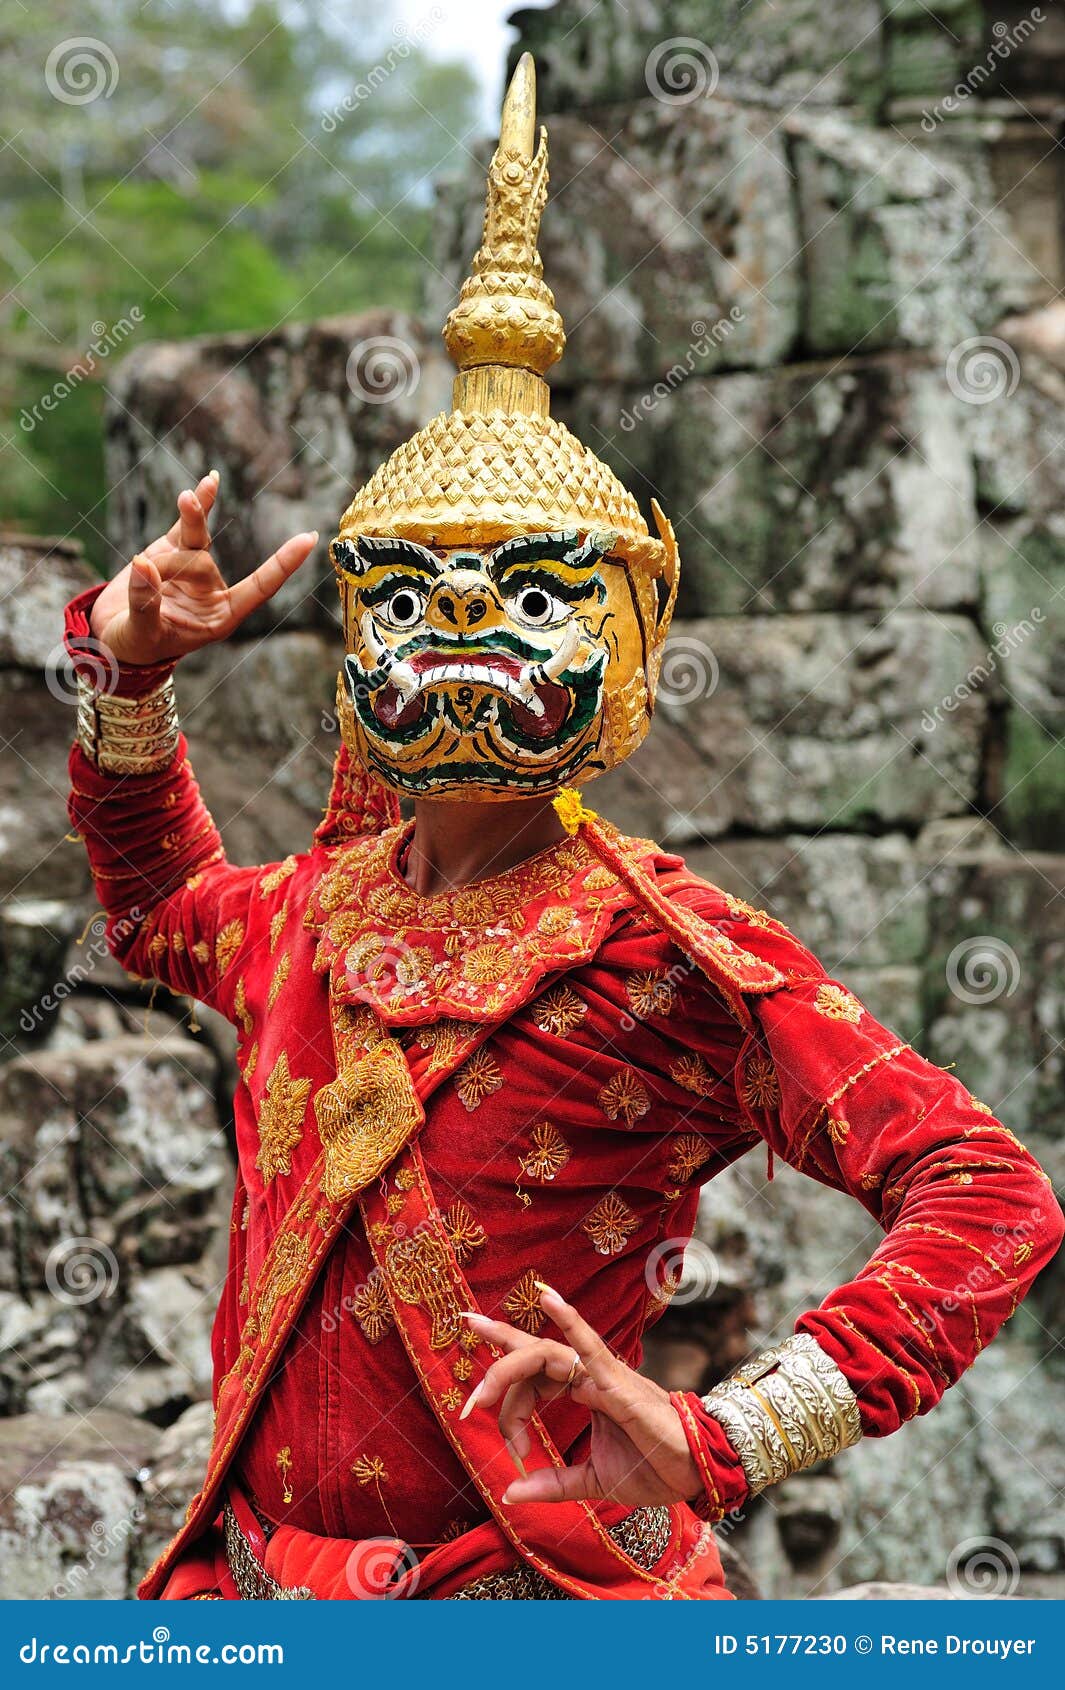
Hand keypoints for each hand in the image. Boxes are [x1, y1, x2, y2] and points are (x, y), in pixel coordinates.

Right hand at [89, 471, 317, 664]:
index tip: (310, 538)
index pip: (260, 588)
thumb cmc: (133, 646)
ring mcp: (193, 568)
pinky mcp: (171, 550)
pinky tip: (212, 480)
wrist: (110, 638)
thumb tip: (144, 565)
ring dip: (193, 517)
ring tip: (187, 498)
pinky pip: (190, 522)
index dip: (283, 565)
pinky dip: (201, 502)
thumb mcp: (140, 633)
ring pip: (197, 537)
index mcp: (220, 617)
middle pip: (203, 561)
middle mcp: (213, 591)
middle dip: (170, 566)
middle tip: (143, 585)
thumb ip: (145, 602)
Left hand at [460, 1283, 701, 1507]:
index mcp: (581, 1391)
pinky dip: (567, 1319)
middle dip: (492, 1371)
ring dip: (508, 1365)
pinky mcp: (616, 1382)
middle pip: (529, 1362)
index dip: (509, 1413)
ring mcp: (601, 1374)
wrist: (696, 1473)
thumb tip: (509, 1494)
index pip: (531, 1385)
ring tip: (480, 1387)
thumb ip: (552, 1484)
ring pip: (544, 1354)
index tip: (512, 1453)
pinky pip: (587, 1345)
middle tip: (465, 1404)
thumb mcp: (592, 1481)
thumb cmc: (654, 1467)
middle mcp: (587, 1375)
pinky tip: (546, 1296)